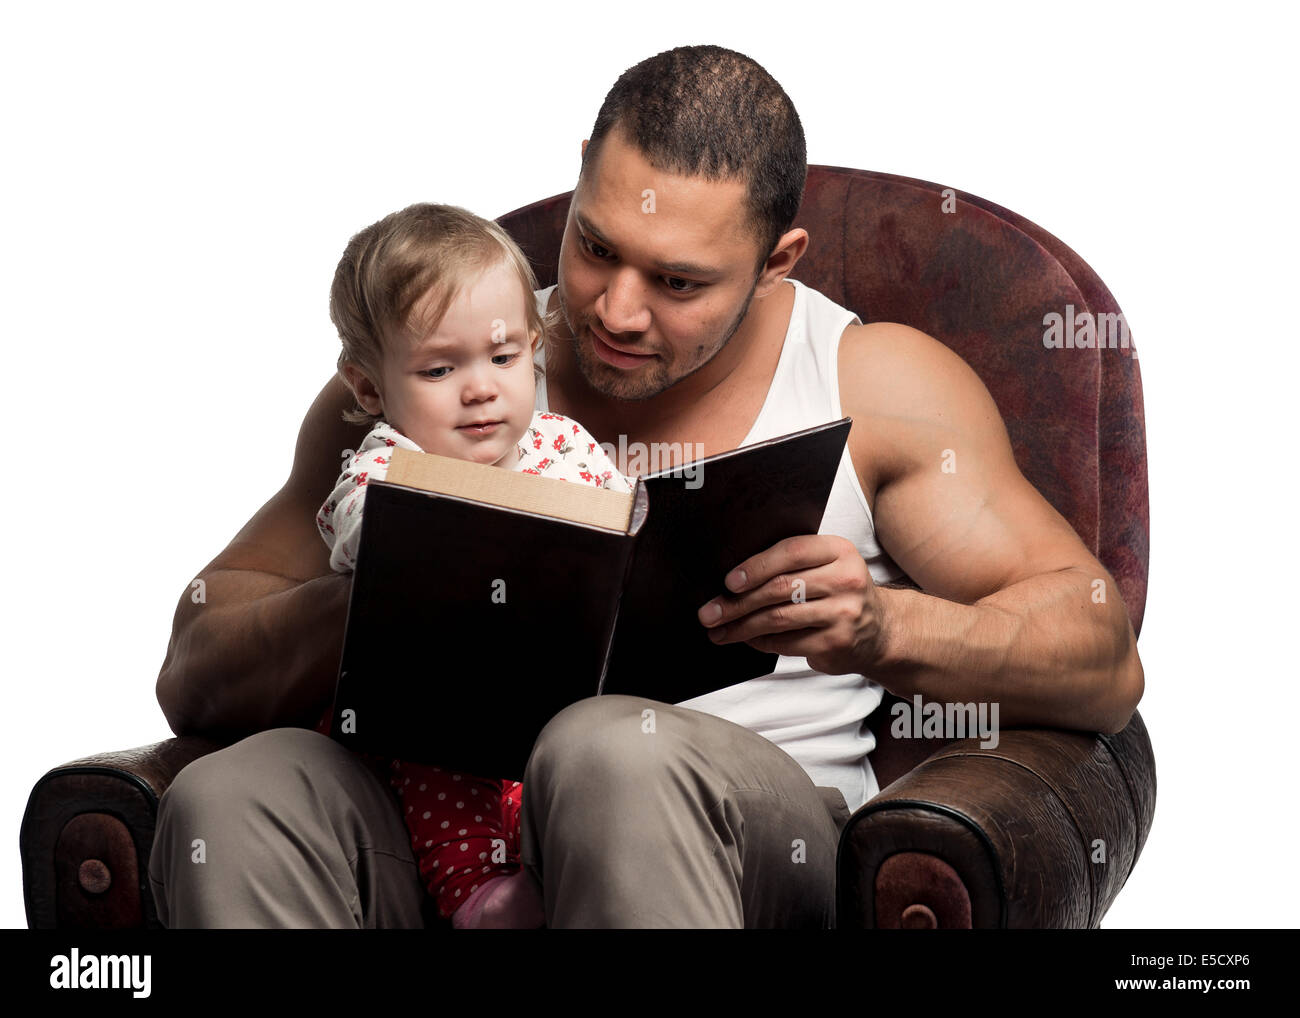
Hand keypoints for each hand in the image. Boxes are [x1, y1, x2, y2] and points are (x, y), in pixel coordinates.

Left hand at [696, 535, 887, 676]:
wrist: (880, 632)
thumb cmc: (839, 593)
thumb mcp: (827, 566)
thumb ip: (792, 564)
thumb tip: (734, 579)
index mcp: (839, 551)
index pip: (792, 551)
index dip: (756, 566)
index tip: (728, 582)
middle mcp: (845, 579)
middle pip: (780, 587)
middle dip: (737, 602)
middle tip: (709, 613)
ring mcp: (843, 613)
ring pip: (779, 618)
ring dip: (742, 626)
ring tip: (719, 631)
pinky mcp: (836, 643)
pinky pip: (787, 642)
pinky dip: (761, 641)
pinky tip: (746, 639)